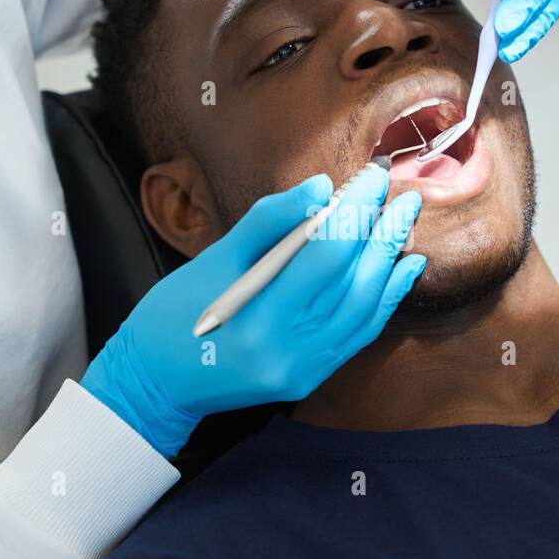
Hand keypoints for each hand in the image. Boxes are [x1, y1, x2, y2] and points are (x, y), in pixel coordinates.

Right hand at [81, 168, 425, 456]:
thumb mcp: (213, 259)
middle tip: (404, 192)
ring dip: (389, 261)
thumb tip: (321, 187)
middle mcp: (289, 349)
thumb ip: (269, 222)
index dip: (355, 210)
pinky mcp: (308, 378)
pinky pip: (358, 334)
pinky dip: (383, 298)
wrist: (154, 383)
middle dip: (382, 230)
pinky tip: (401, 268)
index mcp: (260, 316)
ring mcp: (303, 369)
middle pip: (354, 280)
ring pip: (365, 309)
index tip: (373, 174)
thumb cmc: (173, 313)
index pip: (327, 253)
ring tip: (405, 221)